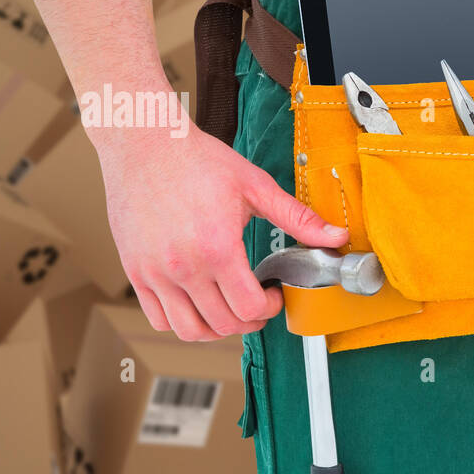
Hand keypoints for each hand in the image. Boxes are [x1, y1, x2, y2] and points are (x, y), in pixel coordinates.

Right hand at [97, 119, 348, 339]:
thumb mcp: (256, 186)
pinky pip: (158, 318)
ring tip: (229, 309)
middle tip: (257, 304)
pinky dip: (181, 322)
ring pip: (189, 331)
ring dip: (217, 329)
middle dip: (250, 320)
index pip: (249, 307)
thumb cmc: (198, 161)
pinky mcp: (135, 271)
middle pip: (224, 324)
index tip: (273, 294)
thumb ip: (298, 218)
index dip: (270, 308)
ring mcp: (154, 272)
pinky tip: (198, 302)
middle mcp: (183, 266)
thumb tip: (337, 236)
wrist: (145, 143)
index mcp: (217, 247)